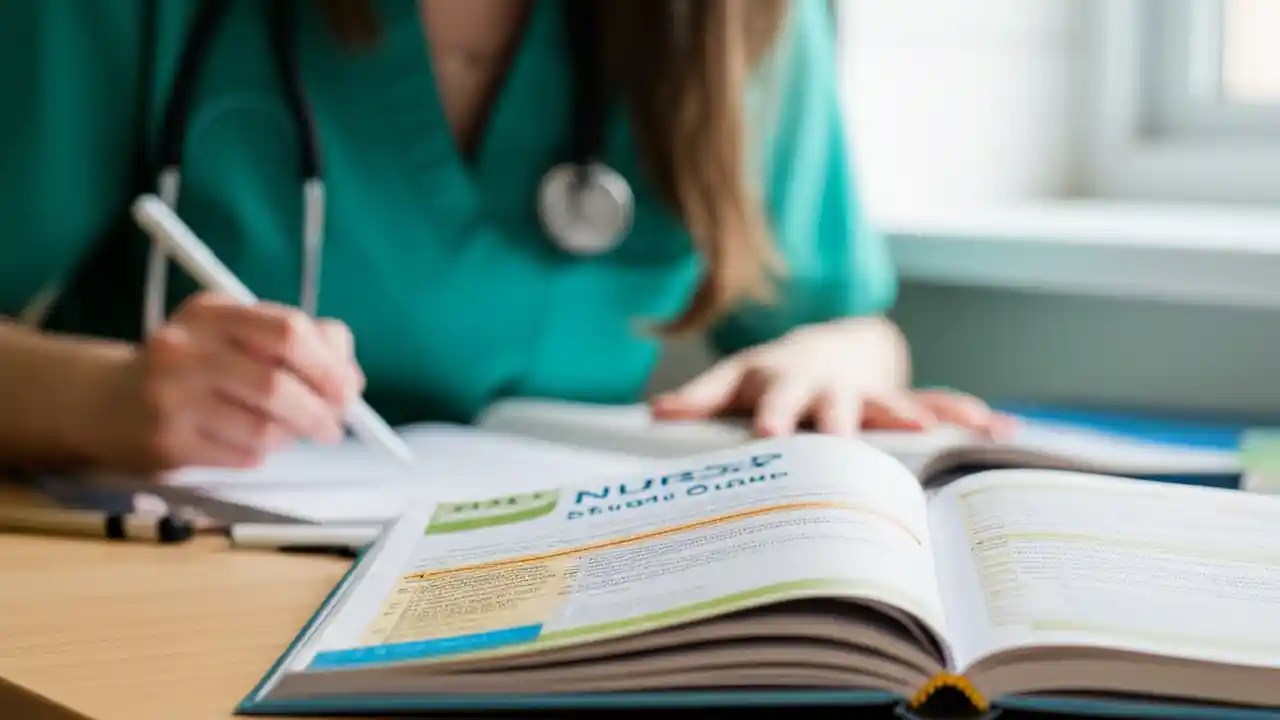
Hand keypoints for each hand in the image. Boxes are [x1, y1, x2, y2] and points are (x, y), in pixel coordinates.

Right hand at [107, 292, 364, 470]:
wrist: (106, 402)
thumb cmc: (194, 367)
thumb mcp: (236, 335)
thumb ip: (299, 343)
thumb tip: (351, 376)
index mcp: (212, 312)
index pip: (288, 331)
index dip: (329, 365)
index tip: (349, 390)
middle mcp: (185, 349)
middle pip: (276, 385)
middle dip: (318, 411)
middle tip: (334, 426)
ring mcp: (170, 397)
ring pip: (262, 429)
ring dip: (290, 436)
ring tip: (288, 433)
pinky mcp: (166, 442)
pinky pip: (241, 455)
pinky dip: (259, 453)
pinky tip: (246, 442)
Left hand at [650, 319, 1013, 438]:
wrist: (827, 346)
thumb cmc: (771, 374)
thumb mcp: (734, 379)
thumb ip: (698, 397)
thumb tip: (655, 413)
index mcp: (786, 380)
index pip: (777, 398)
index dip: (774, 415)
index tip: (769, 436)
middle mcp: (830, 385)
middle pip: (835, 403)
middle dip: (839, 421)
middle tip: (840, 442)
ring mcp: (869, 392)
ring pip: (892, 403)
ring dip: (910, 415)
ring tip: (932, 429)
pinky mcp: (900, 401)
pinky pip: (938, 405)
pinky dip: (966, 417)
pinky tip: (1002, 430)